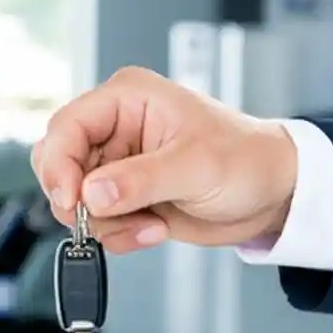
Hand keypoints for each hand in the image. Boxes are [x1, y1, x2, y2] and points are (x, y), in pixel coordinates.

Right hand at [31, 67, 298, 253]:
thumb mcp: (196, 166)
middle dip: (78, 200)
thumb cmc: (248, 159)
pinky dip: (119, 234)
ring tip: (149, 223)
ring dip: (107, 223)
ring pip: (74, 199)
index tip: (71, 200)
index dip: (59, 165)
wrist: (273, 194)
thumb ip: (140, 179)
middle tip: (105, 219)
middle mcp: (115, 128)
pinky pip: (96, 221)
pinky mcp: (123, 195)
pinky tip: (154, 228)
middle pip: (59, 164)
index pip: (67, 127)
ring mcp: (116, 164)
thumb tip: (92, 194)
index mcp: (127, 99)